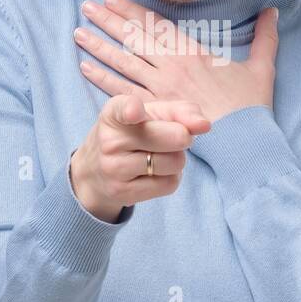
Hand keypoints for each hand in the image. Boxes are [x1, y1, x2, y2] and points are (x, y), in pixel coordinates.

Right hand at [69, 94, 210, 221]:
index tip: (135, 112)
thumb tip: (204, 125)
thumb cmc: (133, 134)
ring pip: (174, 162)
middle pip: (174, 137)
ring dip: (177, 159)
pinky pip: (169, 184)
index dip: (131, 110)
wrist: (96, 171)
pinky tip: (155, 172)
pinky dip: (171, 177)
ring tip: (158, 155)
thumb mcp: (151, 114)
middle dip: (183, 137)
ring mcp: (114, 169)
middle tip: (175, 136)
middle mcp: (110, 140)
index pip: (122, 109)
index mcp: (114, 113)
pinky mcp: (124, 193)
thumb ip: (181, 112)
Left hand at [75, 0, 278, 123]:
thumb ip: (265, 37)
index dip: (133, 10)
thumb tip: (273, 11)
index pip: (157, 25)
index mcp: (194, 53)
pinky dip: (102, 79)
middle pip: (134, 39)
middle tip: (87, 8)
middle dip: (109, 21)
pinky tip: (85, 68)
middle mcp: (172, 67)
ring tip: (79, 33)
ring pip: (123, 62)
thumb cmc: (251, 107)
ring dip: (99, 46)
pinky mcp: (154, 111)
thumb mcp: (262, 67)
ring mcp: (160, 89)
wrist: (243, 141)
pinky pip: (121, 92)